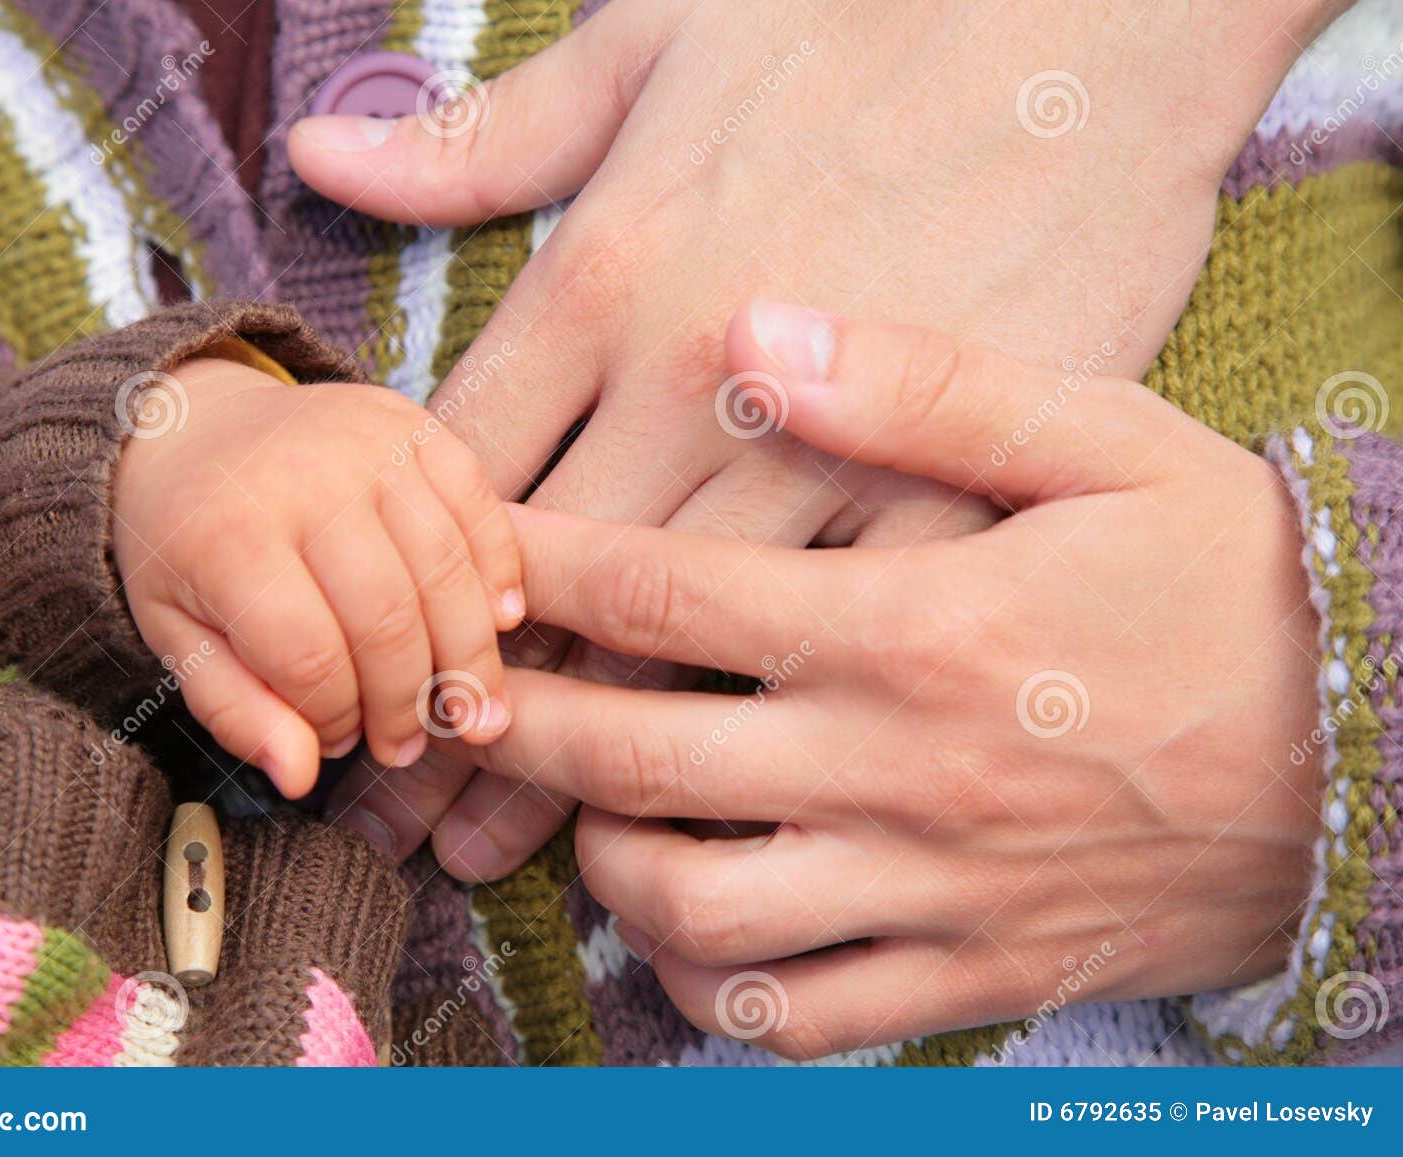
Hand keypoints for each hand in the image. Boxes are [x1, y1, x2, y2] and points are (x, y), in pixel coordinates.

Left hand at [112, 357, 523, 797]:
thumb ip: (235, 710)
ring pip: (446, 568)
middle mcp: (304, 480)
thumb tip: (299, 777)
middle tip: (411, 745)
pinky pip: (479, 502)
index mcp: (228, 538)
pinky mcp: (413, 423)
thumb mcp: (176, 635)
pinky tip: (500, 621)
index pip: (310, 657)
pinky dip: (500, 568)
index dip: (338, 718)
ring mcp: (366, 443)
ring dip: (469, 654)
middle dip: (408, 700)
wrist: (192, 428)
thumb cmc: (186, 547)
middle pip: (388, 617)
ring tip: (473, 711)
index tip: (340, 741)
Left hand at [456, 305, 1322, 1058]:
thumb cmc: (1229, 583)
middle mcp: (900, 770)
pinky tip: (683, 933)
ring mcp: (931, 891)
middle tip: (459, 693)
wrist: (1374, 751)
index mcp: (917, 628)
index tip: (476, 551)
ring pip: (696, 912)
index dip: (548, 568)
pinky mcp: (972, 977)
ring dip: (603, 864)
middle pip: (642, 760)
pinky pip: (799, 1020)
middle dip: (522, 723)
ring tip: (582, 812)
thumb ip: (924, 388)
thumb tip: (761, 326)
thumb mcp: (1105, 443)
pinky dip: (712, 988)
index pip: (672, 593)